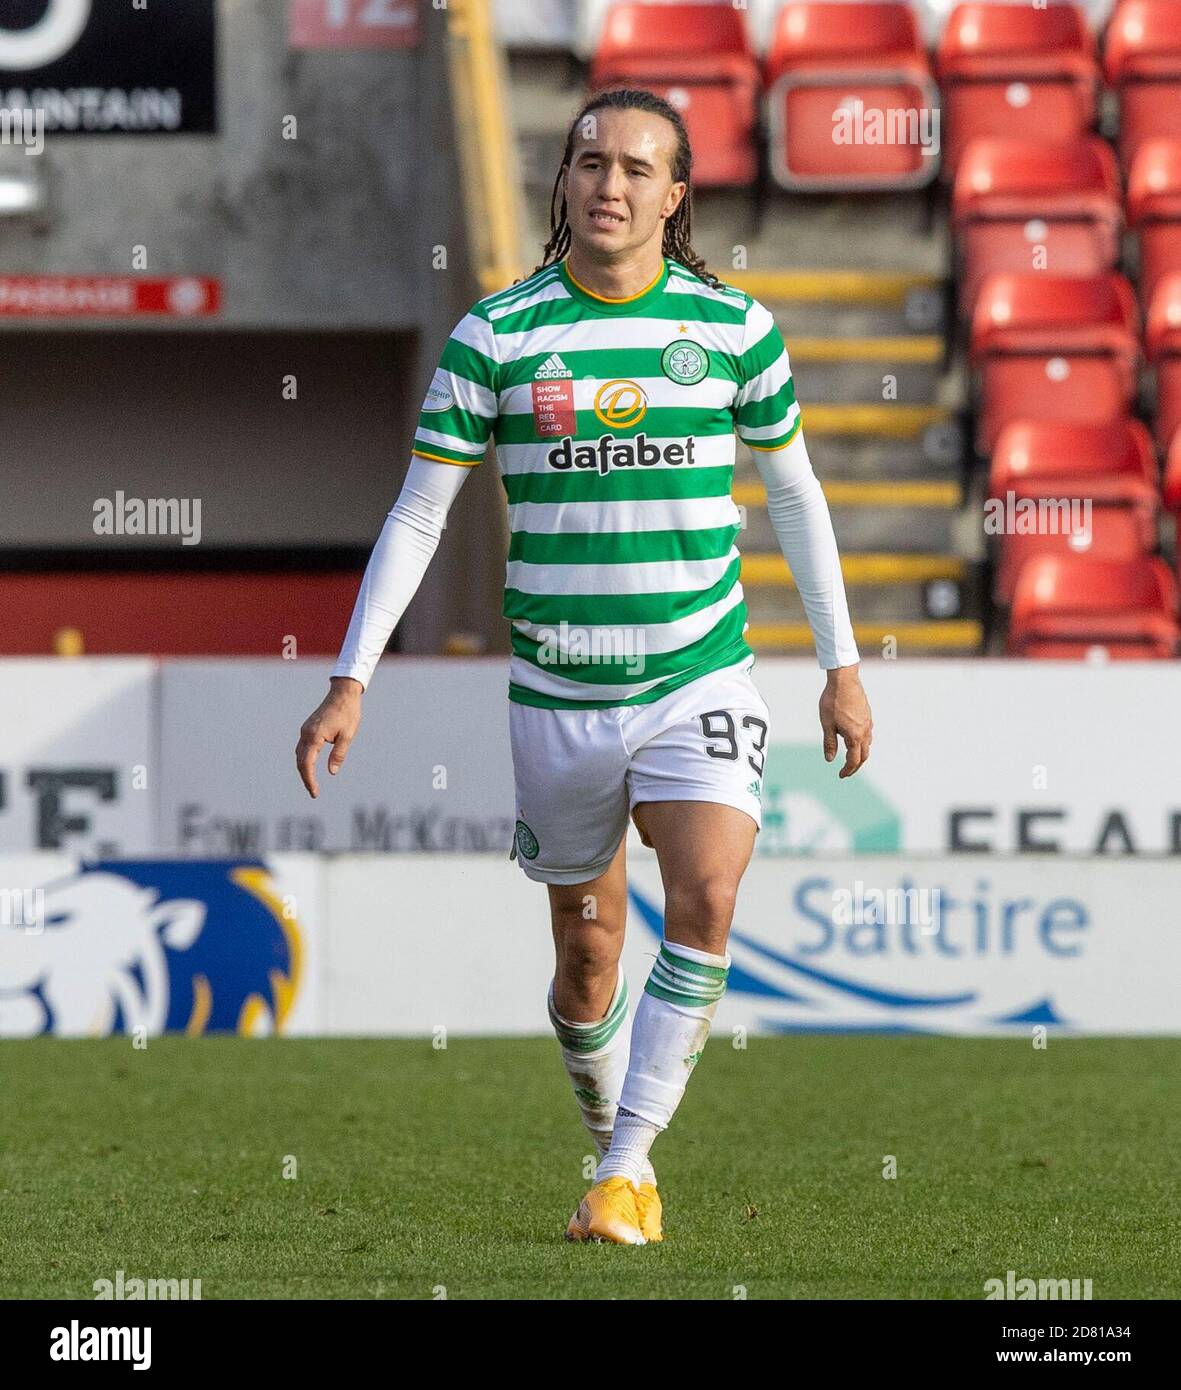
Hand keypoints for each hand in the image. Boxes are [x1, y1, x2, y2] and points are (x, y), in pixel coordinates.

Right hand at [296, 678, 362, 797]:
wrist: (343, 693)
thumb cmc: (348, 713)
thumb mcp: (347, 736)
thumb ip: (338, 754)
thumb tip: (332, 771)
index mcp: (314, 736)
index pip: (307, 764)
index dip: (309, 780)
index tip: (314, 792)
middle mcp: (306, 733)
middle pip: (300, 761)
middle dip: (305, 778)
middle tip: (314, 792)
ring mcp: (305, 730)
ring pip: (299, 754)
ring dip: (304, 769)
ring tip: (312, 782)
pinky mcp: (308, 727)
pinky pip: (303, 747)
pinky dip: (304, 759)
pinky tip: (310, 765)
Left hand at [819, 664, 872, 778]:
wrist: (844, 681)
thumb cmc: (832, 702)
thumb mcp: (827, 724)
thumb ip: (829, 743)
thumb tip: (830, 760)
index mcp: (854, 736)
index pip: (853, 760)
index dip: (848, 770)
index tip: (841, 775)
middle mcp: (865, 731)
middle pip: (863, 755)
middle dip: (855, 766)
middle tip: (846, 771)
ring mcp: (868, 723)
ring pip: (867, 744)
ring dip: (860, 754)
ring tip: (850, 757)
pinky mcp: (868, 715)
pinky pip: (868, 734)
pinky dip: (862, 742)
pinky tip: (855, 739)